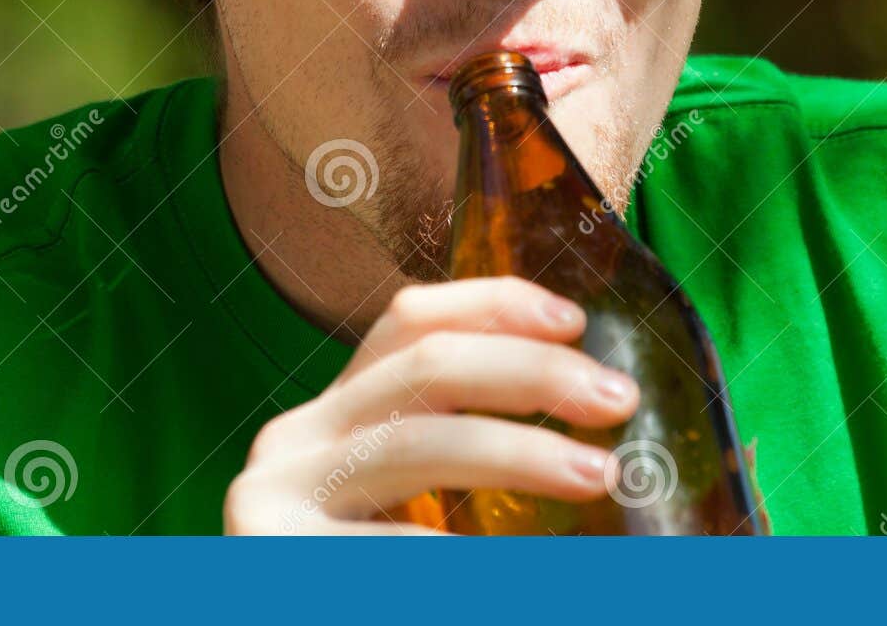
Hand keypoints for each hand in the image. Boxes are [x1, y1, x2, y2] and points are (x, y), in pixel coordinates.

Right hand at [223, 276, 638, 533]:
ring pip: (416, 443)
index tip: (574, 322)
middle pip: (423, 365)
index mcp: (336, 415)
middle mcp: (297, 439)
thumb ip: (471, 461)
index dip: (493, 305)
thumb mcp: (421, 509)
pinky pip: (395, 539)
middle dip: (531, 371)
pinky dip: (470, 549)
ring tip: (597, 473)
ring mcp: (273, 494)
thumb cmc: (380, 580)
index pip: (408, 321)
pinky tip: (529, 562)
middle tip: (616, 397)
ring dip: (519, 450)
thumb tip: (595, 424)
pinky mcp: (270, 550)